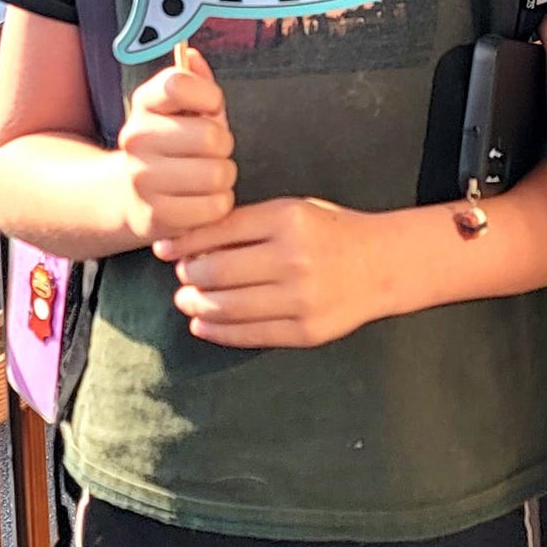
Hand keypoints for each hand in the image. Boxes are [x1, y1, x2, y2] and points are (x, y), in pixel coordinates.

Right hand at [114, 47, 235, 244]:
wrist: (130, 194)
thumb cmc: (172, 144)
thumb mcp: (183, 108)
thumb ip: (195, 81)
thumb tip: (193, 57)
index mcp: (145, 102)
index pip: (180, 84)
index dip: (209, 96)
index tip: (210, 107)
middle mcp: (137, 137)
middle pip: (211, 136)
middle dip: (223, 144)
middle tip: (211, 150)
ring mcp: (142, 178)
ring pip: (217, 174)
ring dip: (223, 176)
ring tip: (207, 175)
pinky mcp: (155, 215)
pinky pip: (215, 207)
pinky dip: (218, 204)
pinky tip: (201, 199)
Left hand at [155, 198, 387, 348]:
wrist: (383, 264)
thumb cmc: (330, 232)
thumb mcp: (293, 211)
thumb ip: (248, 224)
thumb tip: (190, 243)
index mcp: (288, 219)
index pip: (220, 231)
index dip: (184, 241)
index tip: (163, 248)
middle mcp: (293, 258)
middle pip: (217, 271)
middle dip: (188, 275)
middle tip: (179, 276)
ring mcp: (300, 299)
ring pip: (228, 307)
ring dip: (197, 306)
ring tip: (186, 301)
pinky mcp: (305, 332)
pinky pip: (249, 335)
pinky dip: (217, 331)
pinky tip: (202, 325)